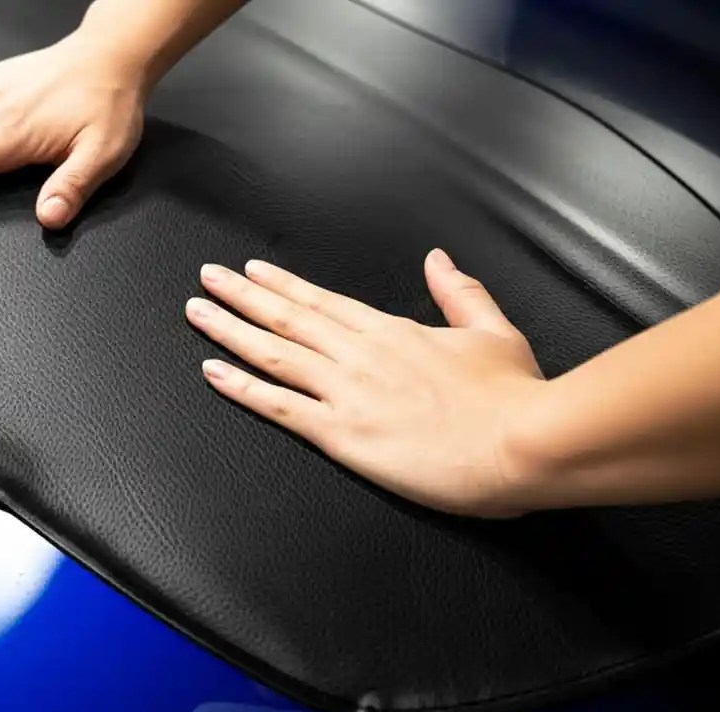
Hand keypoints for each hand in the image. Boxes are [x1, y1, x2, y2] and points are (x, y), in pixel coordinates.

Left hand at [185, 250, 547, 517]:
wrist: (524, 443)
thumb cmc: (515, 395)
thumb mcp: (493, 330)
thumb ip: (461, 292)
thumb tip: (439, 259)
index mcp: (393, 330)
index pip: (323, 300)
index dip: (283, 284)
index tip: (252, 270)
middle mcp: (360, 353)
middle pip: (287, 316)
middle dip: (241, 295)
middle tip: (205, 278)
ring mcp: (347, 391)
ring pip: (273, 352)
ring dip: (229, 329)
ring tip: (196, 311)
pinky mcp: (343, 433)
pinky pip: (279, 405)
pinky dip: (242, 387)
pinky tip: (211, 371)